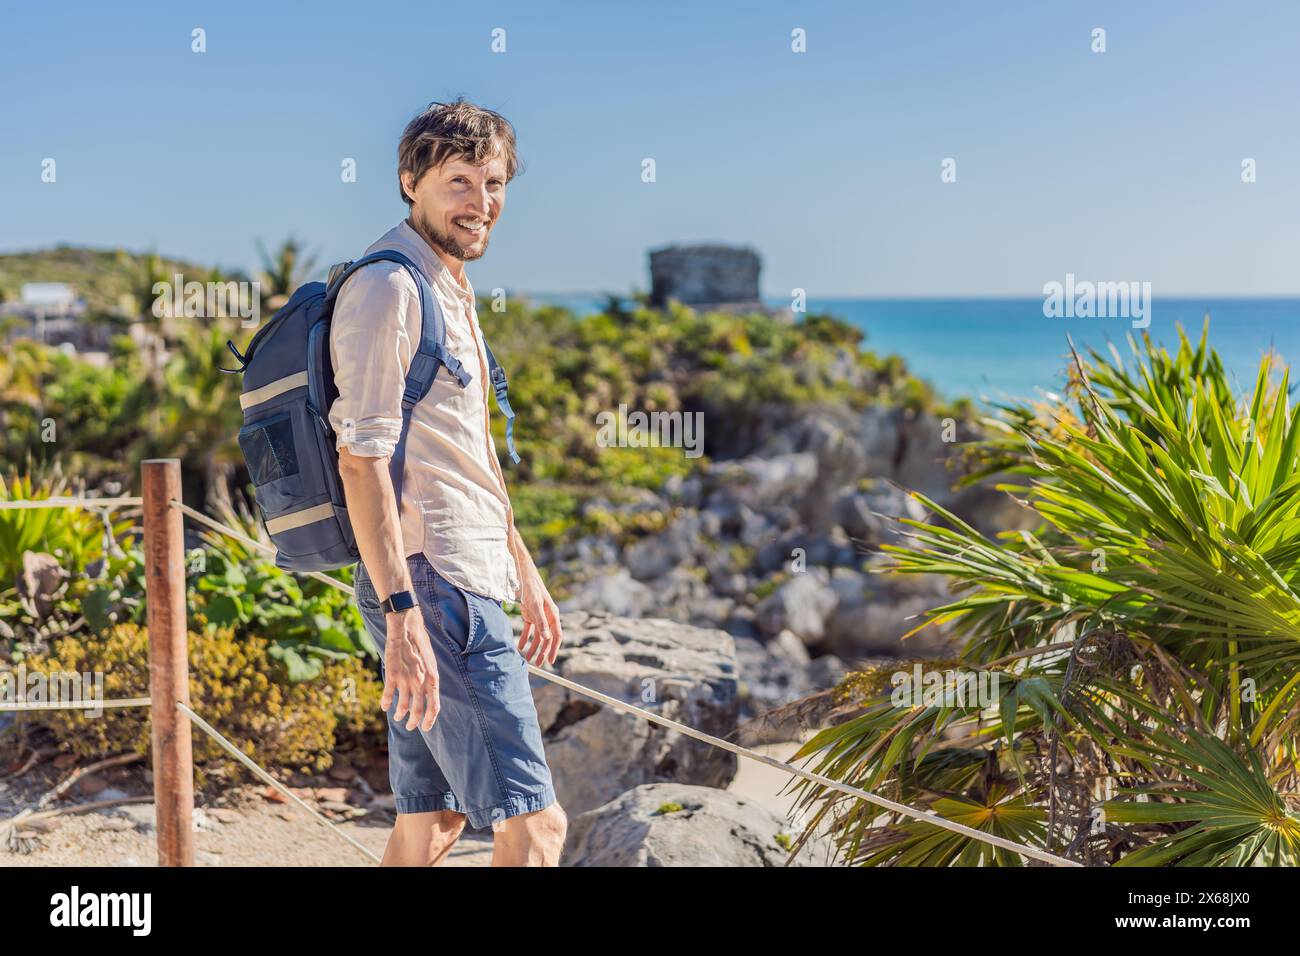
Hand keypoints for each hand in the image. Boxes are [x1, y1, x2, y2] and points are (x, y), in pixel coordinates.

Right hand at [381, 607, 439, 731]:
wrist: (407, 629)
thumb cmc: (420, 645)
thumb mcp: (431, 663)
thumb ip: (430, 680)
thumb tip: (429, 695)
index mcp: (433, 679)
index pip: (434, 707)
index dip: (429, 720)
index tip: (425, 727)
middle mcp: (421, 682)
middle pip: (417, 711)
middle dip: (414, 722)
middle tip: (410, 726)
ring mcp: (406, 679)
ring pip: (402, 706)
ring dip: (400, 714)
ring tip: (398, 717)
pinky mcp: (392, 675)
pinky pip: (388, 695)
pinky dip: (386, 703)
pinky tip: (384, 706)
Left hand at [517, 567, 562, 665]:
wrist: (523, 577)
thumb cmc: (532, 590)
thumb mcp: (535, 606)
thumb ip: (541, 623)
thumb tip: (546, 638)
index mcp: (553, 616)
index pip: (556, 636)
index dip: (554, 649)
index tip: (550, 661)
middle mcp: (548, 617)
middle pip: (547, 638)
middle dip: (543, 651)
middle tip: (539, 664)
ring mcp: (539, 616)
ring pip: (538, 636)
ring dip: (533, 647)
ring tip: (528, 659)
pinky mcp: (530, 614)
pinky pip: (529, 630)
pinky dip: (525, 638)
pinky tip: (520, 646)